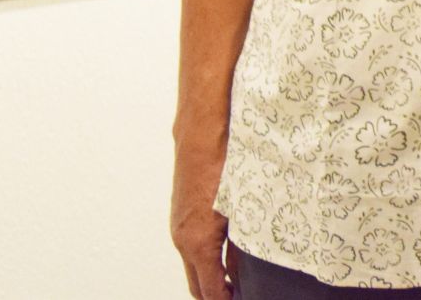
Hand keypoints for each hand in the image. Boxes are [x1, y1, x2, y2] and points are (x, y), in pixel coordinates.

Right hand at [171, 139, 235, 299]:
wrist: (201, 136)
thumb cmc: (225, 167)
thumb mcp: (242, 210)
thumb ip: (242, 246)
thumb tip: (243, 273)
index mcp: (199, 243)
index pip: (210, 290)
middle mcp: (183, 240)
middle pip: (195, 286)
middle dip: (213, 296)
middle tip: (236, 296)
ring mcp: (178, 228)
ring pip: (191, 267)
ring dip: (208, 279)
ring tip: (233, 283)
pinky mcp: (179, 217)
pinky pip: (188, 249)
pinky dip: (202, 262)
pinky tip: (222, 258)